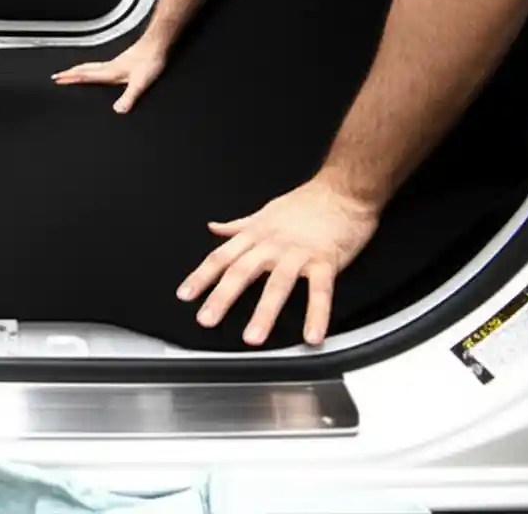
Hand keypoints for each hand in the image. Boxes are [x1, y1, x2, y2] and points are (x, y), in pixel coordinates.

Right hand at [51, 39, 167, 112]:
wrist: (158, 44)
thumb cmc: (150, 60)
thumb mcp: (140, 83)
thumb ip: (129, 97)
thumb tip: (118, 110)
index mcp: (110, 72)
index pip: (85, 75)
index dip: (70, 78)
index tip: (57, 79)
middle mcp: (110, 66)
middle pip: (84, 69)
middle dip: (69, 73)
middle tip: (57, 76)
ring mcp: (115, 63)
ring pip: (91, 66)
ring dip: (79, 69)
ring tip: (70, 72)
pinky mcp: (122, 61)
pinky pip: (100, 66)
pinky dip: (91, 68)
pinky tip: (97, 70)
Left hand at [176, 175, 381, 345]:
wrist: (343, 190)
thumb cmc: (306, 202)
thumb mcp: (265, 212)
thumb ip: (238, 226)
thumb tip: (214, 228)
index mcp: (256, 234)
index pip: (221, 256)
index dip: (201, 276)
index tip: (185, 295)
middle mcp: (273, 244)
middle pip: (241, 271)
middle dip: (221, 297)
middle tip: (206, 319)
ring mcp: (298, 253)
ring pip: (277, 284)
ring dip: (264, 313)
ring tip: (252, 338)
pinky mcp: (326, 260)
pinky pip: (320, 290)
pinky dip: (316, 314)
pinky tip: (312, 335)